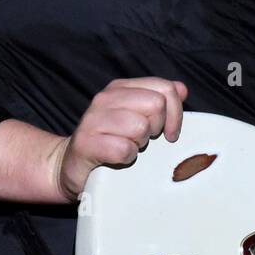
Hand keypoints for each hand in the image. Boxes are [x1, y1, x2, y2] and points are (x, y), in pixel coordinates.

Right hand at [49, 77, 188, 202]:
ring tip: (128, 147)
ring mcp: (92, 120)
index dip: (176, 113)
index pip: (165, 87)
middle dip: (157, 128)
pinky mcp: (85, 143)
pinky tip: (118, 159)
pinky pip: (124, 149)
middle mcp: (105, 99)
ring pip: (140, 127)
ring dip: (140, 144)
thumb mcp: (137, 117)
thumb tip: (182, 89)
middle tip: (144, 140)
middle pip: (156, 105)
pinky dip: (127, 158)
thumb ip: (160, 100)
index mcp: (120, 88)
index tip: (170, 133)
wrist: (72, 166)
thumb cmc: (111, 142)